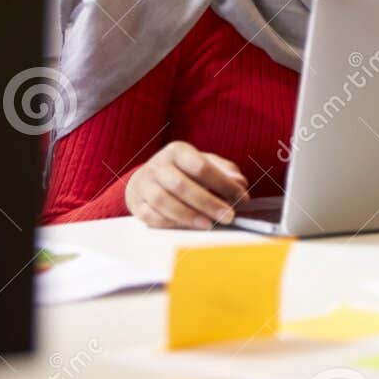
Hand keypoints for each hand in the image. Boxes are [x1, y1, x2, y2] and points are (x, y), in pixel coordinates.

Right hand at [124, 141, 249, 229]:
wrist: (148, 177)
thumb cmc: (185, 171)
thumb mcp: (207, 164)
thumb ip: (226, 172)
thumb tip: (240, 184)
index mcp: (178, 151)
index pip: (202, 167)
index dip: (224, 184)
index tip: (242, 199)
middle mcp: (158, 165)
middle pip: (181, 186)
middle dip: (208, 203)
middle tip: (228, 217)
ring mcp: (144, 184)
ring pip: (163, 202)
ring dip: (188, 216)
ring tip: (209, 225)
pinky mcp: (136, 203)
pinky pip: (151, 216)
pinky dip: (171, 223)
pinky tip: (188, 227)